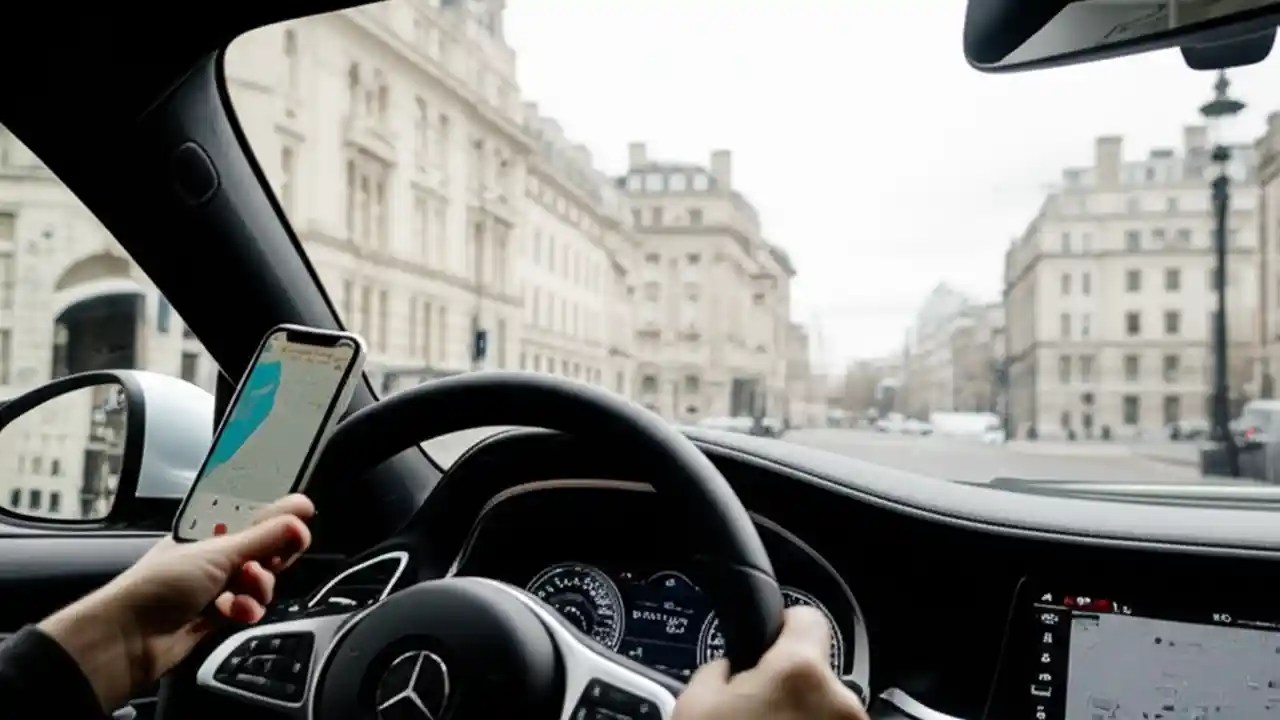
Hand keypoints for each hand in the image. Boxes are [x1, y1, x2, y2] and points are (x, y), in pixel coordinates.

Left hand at [39, 494, 314, 711]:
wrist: (131, 638)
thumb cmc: (161, 584)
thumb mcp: (218, 552)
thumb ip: (264, 536)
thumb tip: (301, 516)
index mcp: (208, 529)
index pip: (254, 514)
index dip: (279, 516)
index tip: (302, 517)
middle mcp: (213, 554)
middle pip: (264, 548)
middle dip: (273, 554)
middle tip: (276, 556)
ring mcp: (216, 585)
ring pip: (262, 581)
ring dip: (260, 586)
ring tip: (244, 588)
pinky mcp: (218, 615)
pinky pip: (250, 607)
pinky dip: (247, 610)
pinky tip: (234, 611)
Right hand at [674, 606, 868, 719]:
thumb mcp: (695, 704)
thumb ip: (718, 669)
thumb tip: (731, 668)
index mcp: (801, 674)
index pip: (809, 617)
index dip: (783, 626)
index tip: (770, 641)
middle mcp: (841, 702)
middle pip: (814, 669)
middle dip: (787, 683)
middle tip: (754, 709)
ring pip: (825, 706)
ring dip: (801, 713)